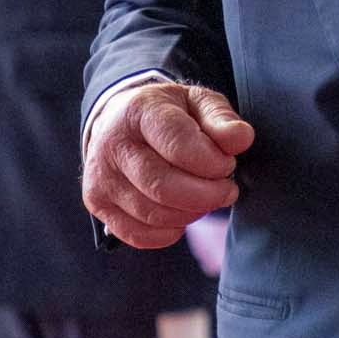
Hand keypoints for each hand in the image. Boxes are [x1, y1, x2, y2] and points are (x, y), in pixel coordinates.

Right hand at [82, 82, 254, 249]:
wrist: (120, 120)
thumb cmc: (167, 114)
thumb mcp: (197, 103)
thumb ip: (221, 119)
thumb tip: (240, 138)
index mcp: (139, 111)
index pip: (178, 145)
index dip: (212, 163)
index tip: (227, 164)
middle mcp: (112, 144)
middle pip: (164, 186)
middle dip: (207, 195)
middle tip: (225, 190)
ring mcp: (101, 177)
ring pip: (154, 214)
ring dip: (191, 214)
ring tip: (205, 198)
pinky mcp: (98, 203)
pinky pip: (139, 235)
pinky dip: (169, 232)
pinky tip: (181, 214)